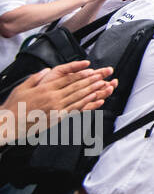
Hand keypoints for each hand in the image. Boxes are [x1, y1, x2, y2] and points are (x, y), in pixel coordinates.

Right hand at [0, 61, 115, 145]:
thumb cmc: (15, 106)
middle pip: (76, 87)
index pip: (67, 79)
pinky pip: (76, 110)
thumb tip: (46, 70)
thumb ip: (36, 78)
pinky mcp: (58, 118)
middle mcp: (53, 98)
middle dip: (91, 80)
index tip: (91, 70)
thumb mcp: (23, 87)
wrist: (9, 123)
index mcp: (46, 88)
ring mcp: (57, 108)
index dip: (81, 74)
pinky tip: (95, 100)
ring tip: (103, 85)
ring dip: (92, 90)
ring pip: (79, 97)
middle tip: (103, 75)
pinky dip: (87, 104)